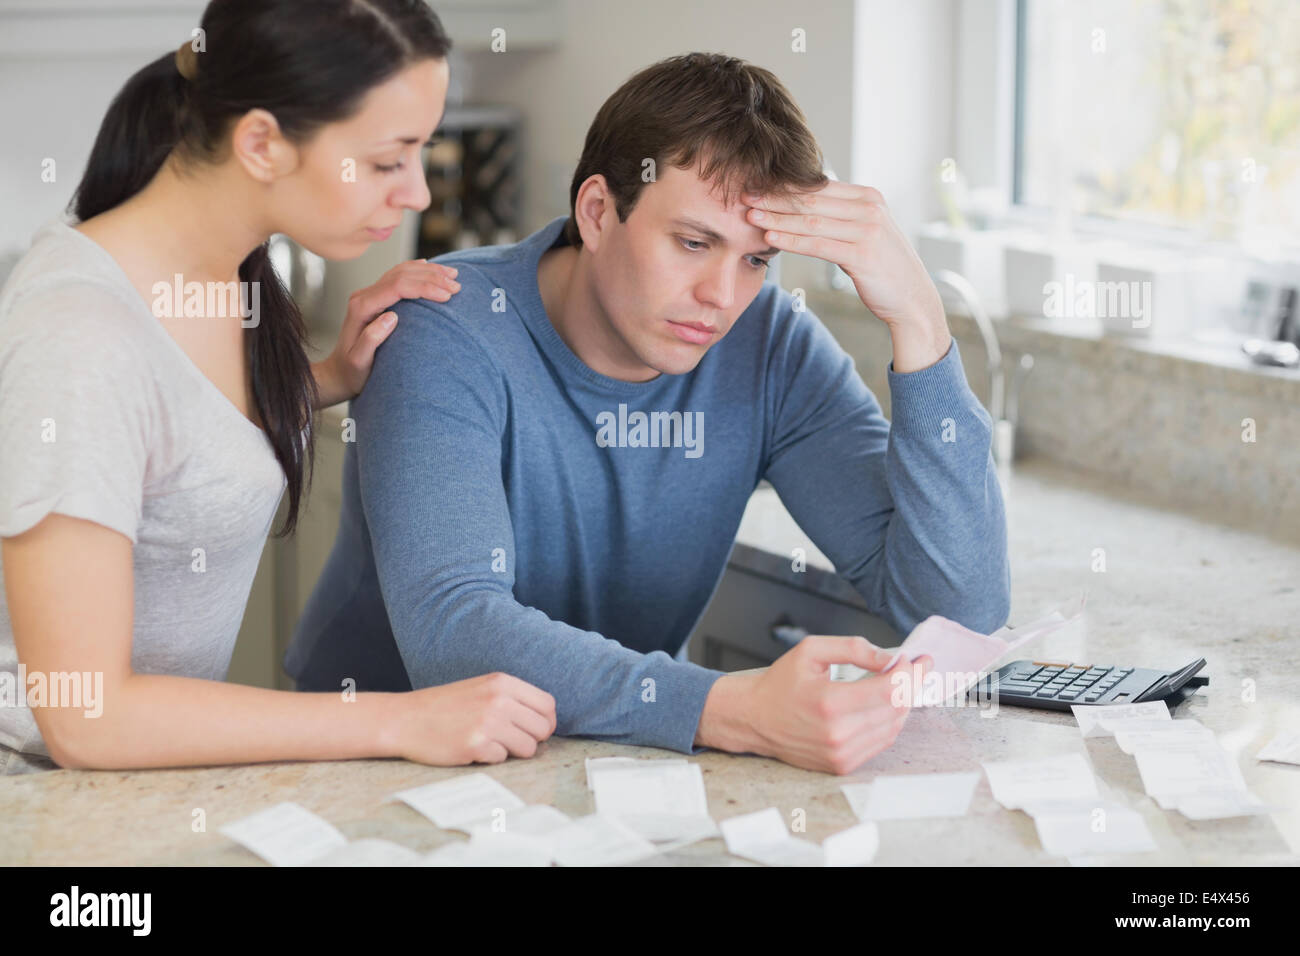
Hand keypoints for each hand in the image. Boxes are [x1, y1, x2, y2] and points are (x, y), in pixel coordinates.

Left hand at [316, 258, 461, 406]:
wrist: (338, 373)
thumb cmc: (352, 372)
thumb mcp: (359, 361)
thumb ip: (372, 338)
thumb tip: (392, 316)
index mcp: (362, 308)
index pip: (397, 287)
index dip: (424, 287)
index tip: (447, 296)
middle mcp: (364, 296)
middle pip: (401, 275)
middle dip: (432, 277)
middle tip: (456, 286)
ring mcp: (370, 295)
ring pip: (401, 272)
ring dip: (428, 271)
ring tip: (452, 275)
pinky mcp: (376, 298)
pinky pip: (398, 277)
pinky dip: (417, 271)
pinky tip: (430, 268)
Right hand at [388, 673, 556, 764]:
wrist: (405, 719)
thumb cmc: (444, 706)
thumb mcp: (481, 688)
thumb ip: (511, 698)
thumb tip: (545, 720)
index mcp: (502, 682)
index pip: (548, 704)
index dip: (545, 721)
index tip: (533, 730)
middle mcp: (499, 700)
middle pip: (543, 728)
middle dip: (532, 739)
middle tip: (511, 741)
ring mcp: (488, 722)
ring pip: (528, 748)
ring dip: (513, 751)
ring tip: (491, 744)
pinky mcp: (476, 745)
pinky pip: (503, 759)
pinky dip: (491, 758)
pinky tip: (473, 749)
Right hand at [713, 636, 932, 774]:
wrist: (755, 718)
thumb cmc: (780, 683)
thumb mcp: (811, 650)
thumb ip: (853, 648)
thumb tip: (889, 659)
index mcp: (830, 702)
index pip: (890, 690)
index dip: (909, 672)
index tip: (915, 659)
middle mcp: (838, 733)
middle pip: (896, 708)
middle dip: (912, 684)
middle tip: (917, 668)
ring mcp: (841, 753)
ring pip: (893, 727)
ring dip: (903, 703)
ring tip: (902, 684)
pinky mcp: (842, 764)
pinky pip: (881, 742)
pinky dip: (890, 722)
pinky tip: (886, 705)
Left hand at [742, 183, 944, 332]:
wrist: (912, 297)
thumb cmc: (883, 266)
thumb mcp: (864, 231)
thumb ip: (840, 216)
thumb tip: (804, 204)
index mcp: (867, 196)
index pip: (818, 186)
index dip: (785, 184)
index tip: (757, 185)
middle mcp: (869, 208)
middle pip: (811, 199)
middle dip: (775, 197)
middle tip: (745, 196)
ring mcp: (867, 230)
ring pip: (811, 220)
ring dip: (777, 217)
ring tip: (751, 216)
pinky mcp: (862, 254)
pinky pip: (818, 245)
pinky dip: (791, 240)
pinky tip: (770, 237)